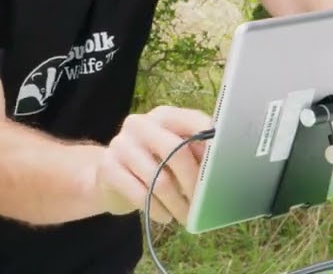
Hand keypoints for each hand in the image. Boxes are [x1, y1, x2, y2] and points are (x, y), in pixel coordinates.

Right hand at [92, 105, 213, 224]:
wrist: (107, 176)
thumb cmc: (151, 164)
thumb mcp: (173, 153)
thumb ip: (194, 153)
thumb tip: (221, 168)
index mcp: (163, 115)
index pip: (194, 122)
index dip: (212, 145)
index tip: (225, 167)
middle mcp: (140, 124)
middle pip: (176, 151)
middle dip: (194, 182)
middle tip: (203, 203)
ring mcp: (121, 144)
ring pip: (159, 179)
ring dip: (177, 203)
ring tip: (186, 216)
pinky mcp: (108, 168)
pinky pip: (140, 194)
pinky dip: (157, 209)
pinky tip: (165, 216)